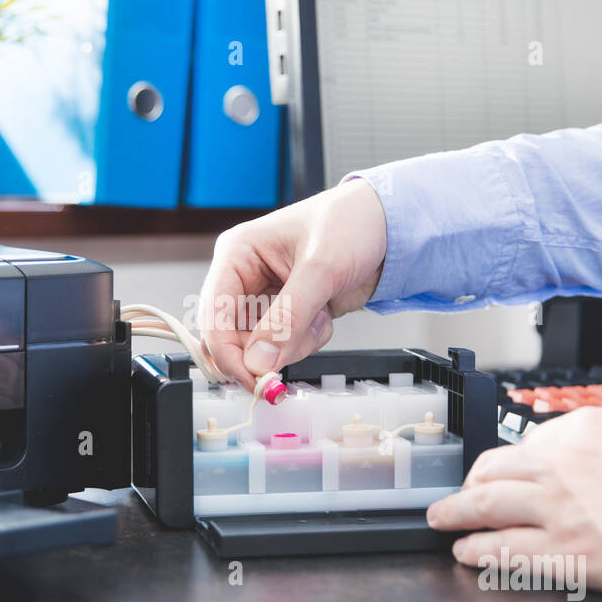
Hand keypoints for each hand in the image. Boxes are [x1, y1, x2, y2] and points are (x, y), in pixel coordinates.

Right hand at [198, 178, 386, 389]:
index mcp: (237, 254)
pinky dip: (308, 342)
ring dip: (293, 344)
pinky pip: (285, 348)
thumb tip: (259, 361)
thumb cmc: (350, 224)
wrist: (387, 229)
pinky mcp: (288, 315)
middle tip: (288, 361)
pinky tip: (324, 316)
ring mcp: (266, 299)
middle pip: (231, 338)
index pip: (214, 314)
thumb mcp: (320, 268)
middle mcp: (244, 278)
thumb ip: (288, 317)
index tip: (251, 378)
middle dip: (264, 352)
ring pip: (260, 349)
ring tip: (318, 317)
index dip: (227, 352)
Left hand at [427, 407, 601, 594]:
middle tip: (453, 496)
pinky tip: (467, 553)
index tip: (490, 475)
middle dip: (467, 485)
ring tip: (442, 522)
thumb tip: (551, 461)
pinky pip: (505, 550)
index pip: (524, 444)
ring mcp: (561, 507)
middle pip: (492, 470)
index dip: (504, 465)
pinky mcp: (566, 550)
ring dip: (457, 515)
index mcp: (583, 428)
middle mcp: (563, 462)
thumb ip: (591, 449)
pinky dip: (478, 551)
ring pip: (486, 506)